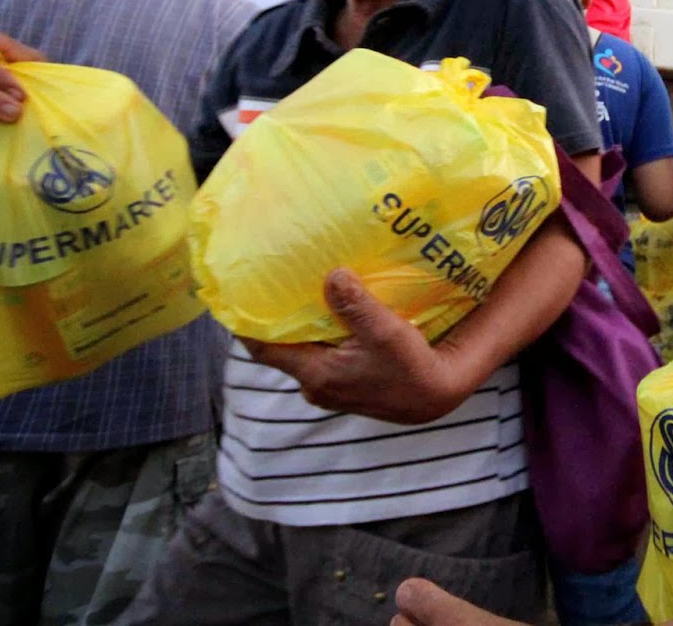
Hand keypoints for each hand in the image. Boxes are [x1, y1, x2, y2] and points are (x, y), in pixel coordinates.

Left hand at [241, 268, 459, 423]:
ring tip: (299, 294)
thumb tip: (332, 276)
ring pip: (301, 352)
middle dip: (275, 320)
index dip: (246, 323)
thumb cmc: (411, 366)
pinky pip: (318, 356)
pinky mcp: (344, 385)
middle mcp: (315, 386)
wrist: (436, 396)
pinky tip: (328, 315)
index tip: (237, 294)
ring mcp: (329, 388)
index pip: (263, 349)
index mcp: (316, 374)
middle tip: (271, 284)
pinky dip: (317, 336)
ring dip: (299, 328)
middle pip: (280, 349)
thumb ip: (356, 305)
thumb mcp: (386, 331)